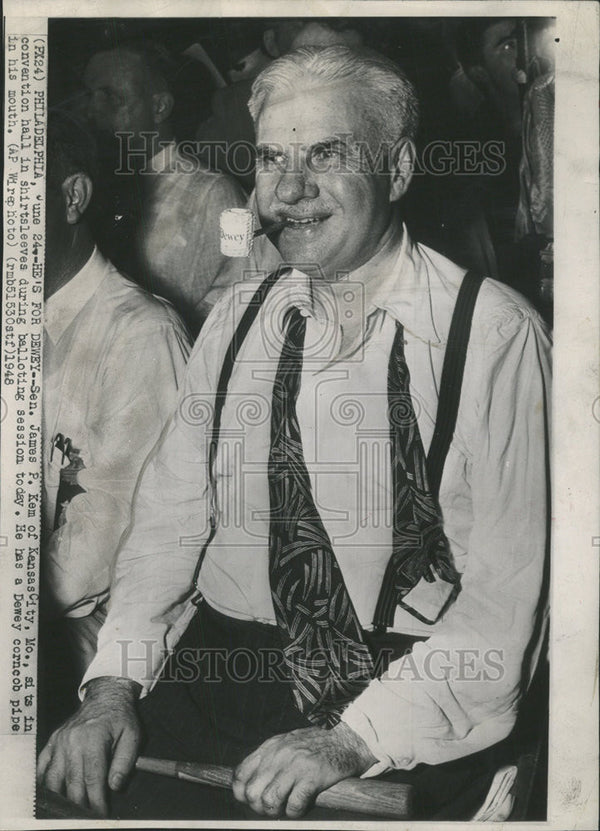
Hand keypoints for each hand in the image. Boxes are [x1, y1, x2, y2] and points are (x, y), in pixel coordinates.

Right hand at [36, 676, 140, 816]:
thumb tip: (115, 786)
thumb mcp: (133, 735)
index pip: (93, 779)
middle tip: (88, 815)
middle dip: (81, 805)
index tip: (101, 814)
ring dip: (62, 798)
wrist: (106, 696)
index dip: (97, 801)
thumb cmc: (121, 718)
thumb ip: (125, 761)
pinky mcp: (52, 742)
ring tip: (73, 808)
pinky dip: (45, 784)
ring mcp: (59, 742)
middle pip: (72, 784)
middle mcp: (72, 741)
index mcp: (94, 739)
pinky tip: (53, 794)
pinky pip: (42, 768)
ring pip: (53, 779)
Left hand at [232, 722, 376, 817]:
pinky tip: (302, 805)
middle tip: (274, 807)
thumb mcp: (286, 745)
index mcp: (269, 747)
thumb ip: (267, 761)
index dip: (243, 795)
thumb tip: (248, 787)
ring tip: (287, 807)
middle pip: (252, 793)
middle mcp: (279, 755)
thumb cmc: (316, 746)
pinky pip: (293, 805)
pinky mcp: (312, 776)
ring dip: (276, 811)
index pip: (240, 776)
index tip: (255, 800)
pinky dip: (295, 812)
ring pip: (269, 800)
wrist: (346, 740)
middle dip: (260, 807)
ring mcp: (295, 765)